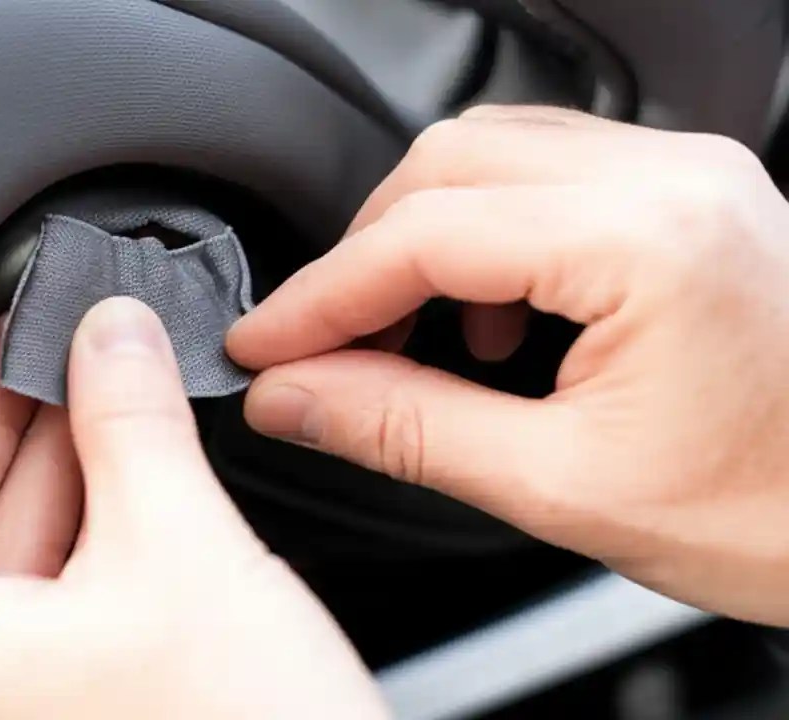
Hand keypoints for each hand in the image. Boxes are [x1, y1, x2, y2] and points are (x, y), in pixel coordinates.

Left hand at [0, 295, 385, 718]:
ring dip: (39, 458)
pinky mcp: (63, 705)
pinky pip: (39, 591)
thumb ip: (133, 424)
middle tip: (38, 342)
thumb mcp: (185, 556)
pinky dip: (76, 517)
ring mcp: (1, 703)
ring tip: (94, 382)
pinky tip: (127, 465)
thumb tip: (112, 336)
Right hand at [228, 104, 788, 626]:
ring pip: (489, 153)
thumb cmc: (775, 512)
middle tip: (319, 347)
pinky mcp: (688, 194)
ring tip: (406, 334)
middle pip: (444, 166)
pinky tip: (492, 314)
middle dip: (362, 258)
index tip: (263, 346)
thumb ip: (405, 428)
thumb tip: (295, 396)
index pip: (421, 236)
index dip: (318, 296)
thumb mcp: (562, 486)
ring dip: (419, 238)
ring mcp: (687, 175)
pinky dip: (483, 233)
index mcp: (647, 241)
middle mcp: (672, 178)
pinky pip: (547, 172)